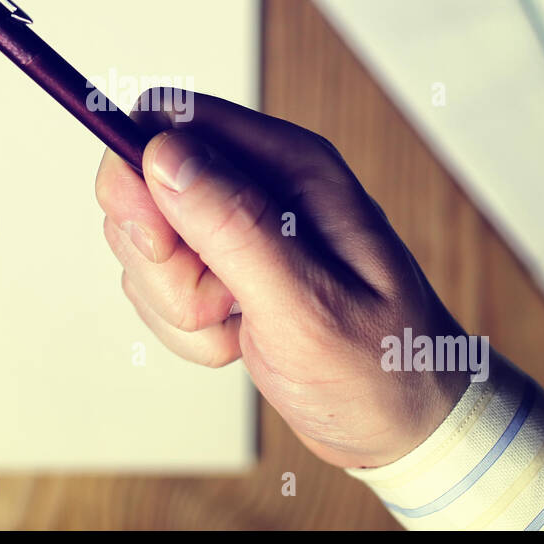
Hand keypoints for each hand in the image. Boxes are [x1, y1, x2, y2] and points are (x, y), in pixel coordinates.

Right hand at [95, 91, 470, 469]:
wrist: (405, 424)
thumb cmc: (383, 366)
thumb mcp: (308, 303)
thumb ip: (233, 224)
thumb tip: (163, 152)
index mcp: (289, 165)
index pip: (169, 119)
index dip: (138, 174)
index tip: (156, 243)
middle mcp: (258, 183)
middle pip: (142, 186)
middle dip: (162, 261)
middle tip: (219, 303)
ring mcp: (235, 229)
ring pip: (144, 246)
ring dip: (177, 304)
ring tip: (242, 328)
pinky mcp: (219, 270)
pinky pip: (157, 288)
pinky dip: (187, 331)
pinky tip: (240, 342)